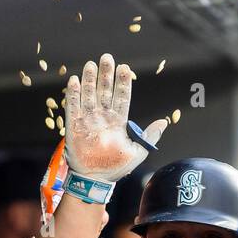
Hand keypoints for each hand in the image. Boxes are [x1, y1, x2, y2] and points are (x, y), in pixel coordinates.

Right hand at [64, 53, 167, 182]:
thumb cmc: (116, 168)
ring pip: (89, 95)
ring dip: (90, 80)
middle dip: (106, 75)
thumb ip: (149, 136)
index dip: (123, 83)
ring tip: (91, 64)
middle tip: (107, 58)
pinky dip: (74, 94)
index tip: (124, 68)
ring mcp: (88, 120)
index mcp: (118, 122)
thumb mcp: (138, 152)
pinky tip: (74, 80)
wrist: (95, 179)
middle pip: (105, 91)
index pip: (122, 97)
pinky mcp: (74, 126)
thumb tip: (164, 121)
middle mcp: (103, 117)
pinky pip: (73, 107)